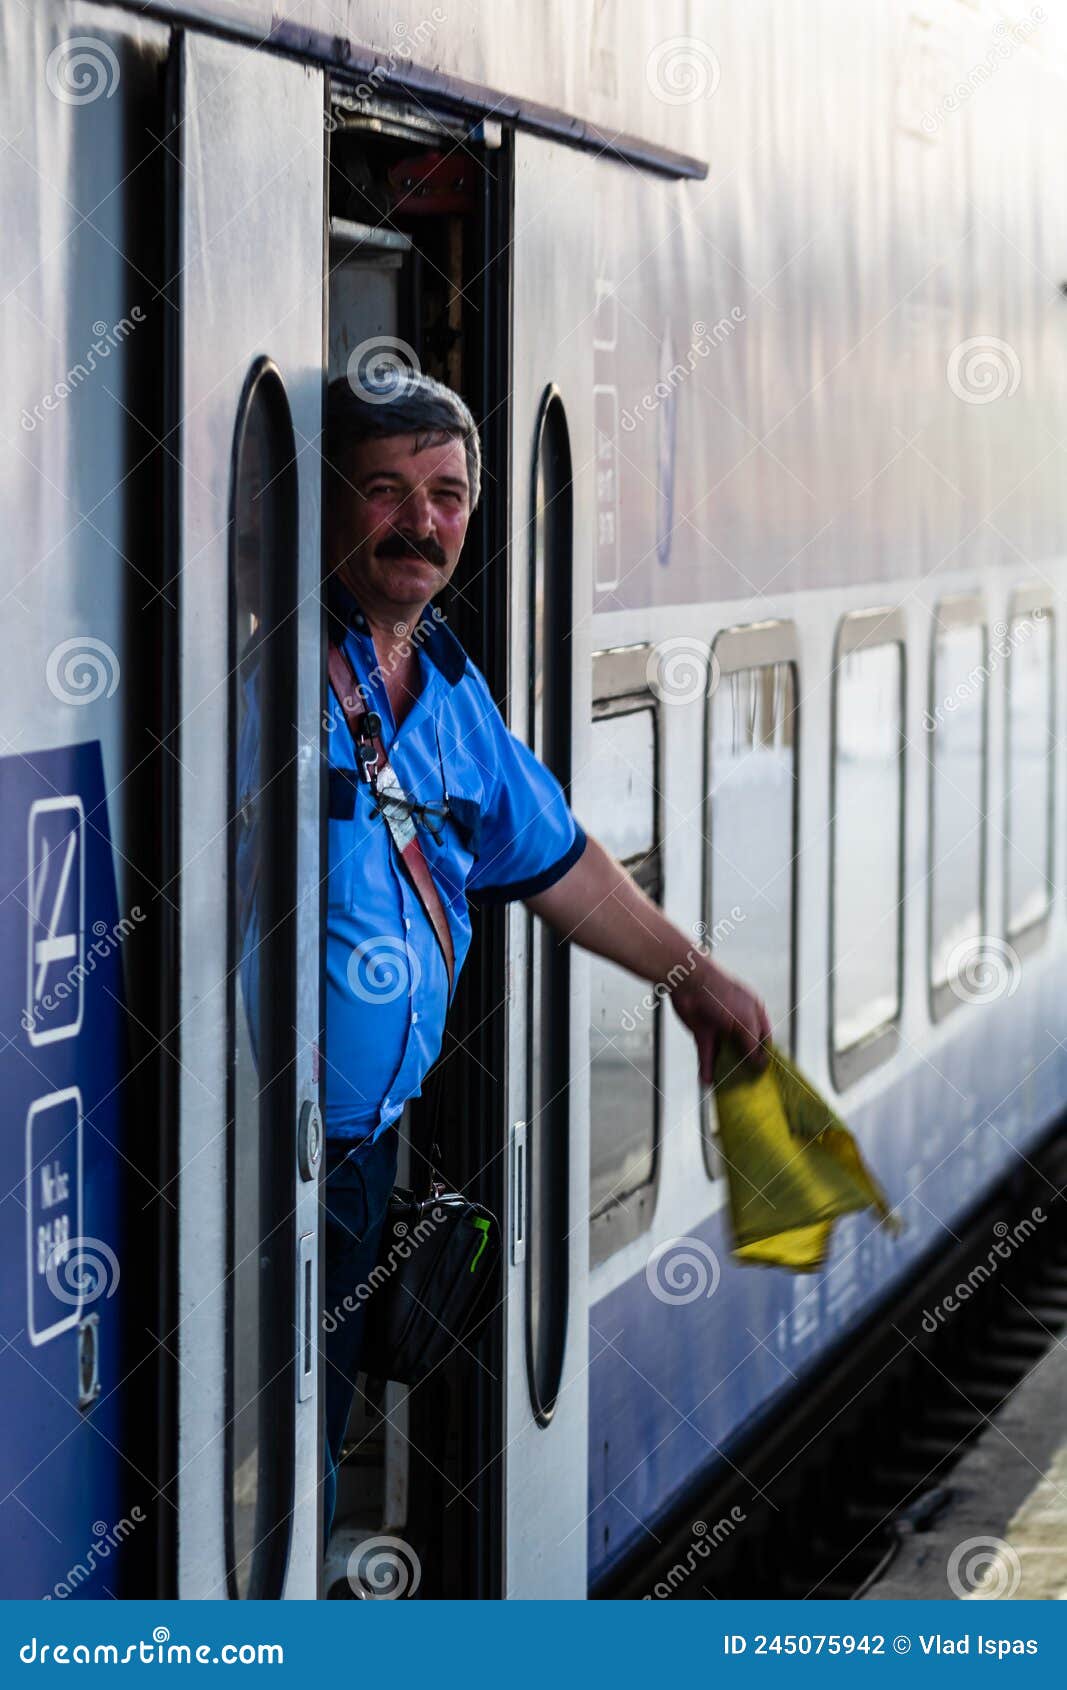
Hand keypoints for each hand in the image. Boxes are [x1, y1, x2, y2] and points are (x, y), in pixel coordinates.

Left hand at [669, 957, 771, 1085]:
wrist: (688, 982)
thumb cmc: (722, 995)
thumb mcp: (745, 1021)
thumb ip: (753, 1043)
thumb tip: (759, 1064)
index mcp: (754, 1013)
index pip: (764, 1039)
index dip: (765, 1056)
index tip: (764, 1075)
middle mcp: (738, 1021)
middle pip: (745, 1048)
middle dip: (745, 1065)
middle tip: (747, 1085)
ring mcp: (720, 1027)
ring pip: (725, 1054)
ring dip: (725, 1070)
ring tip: (729, 1087)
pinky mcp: (702, 1033)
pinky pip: (706, 1054)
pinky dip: (707, 1068)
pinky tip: (708, 1081)